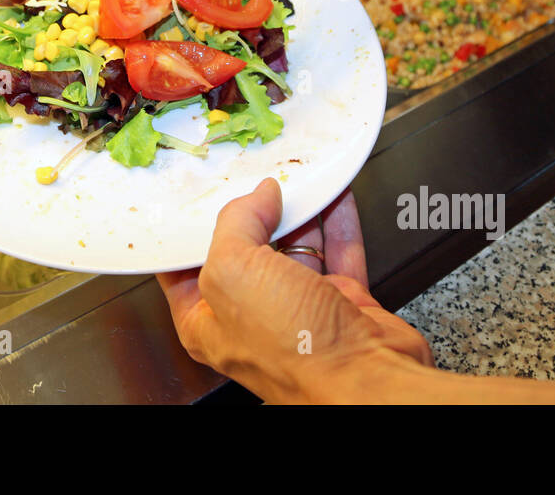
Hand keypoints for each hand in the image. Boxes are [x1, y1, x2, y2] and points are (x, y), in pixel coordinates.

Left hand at [156, 178, 432, 402]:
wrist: (367, 380)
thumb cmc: (293, 349)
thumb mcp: (234, 271)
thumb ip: (237, 222)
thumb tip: (258, 196)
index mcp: (207, 320)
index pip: (187, 265)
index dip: (192, 227)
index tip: (200, 191)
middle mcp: (252, 316)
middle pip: (246, 248)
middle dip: (254, 210)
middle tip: (257, 175)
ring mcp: (299, 309)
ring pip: (296, 245)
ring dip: (300, 209)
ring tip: (299, 174)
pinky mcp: (342, 303)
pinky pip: (338, 251)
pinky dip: (338, 220)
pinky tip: (335, 192)